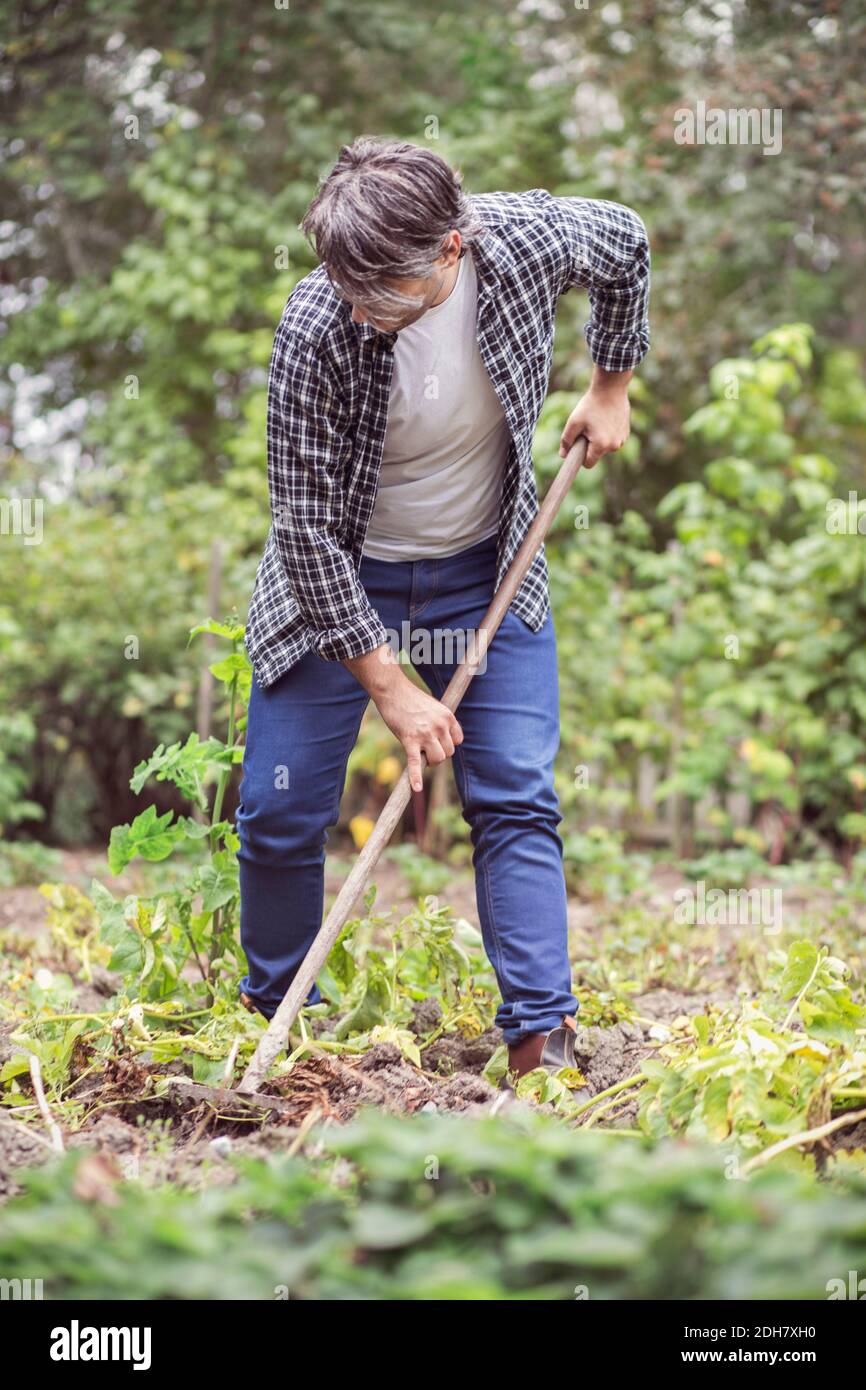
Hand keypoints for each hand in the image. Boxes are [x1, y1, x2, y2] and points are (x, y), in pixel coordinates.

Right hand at [343, 644, 463, 792]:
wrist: (393, 690)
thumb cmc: (411, 699)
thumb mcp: (433, 707)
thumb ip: (440, 723)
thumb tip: (440, 741)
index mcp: (448, 716)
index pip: (457, 741)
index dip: (447, 744)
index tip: (437, 742)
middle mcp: (440, 726)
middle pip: (448, 753)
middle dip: (438, 754)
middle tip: (425, 748)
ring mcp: (425, 734)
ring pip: (437, 759)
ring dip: (430, 761)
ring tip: (420, 755)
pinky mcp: (409, 740)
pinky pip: (415, 763)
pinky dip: (415, 777)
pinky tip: (416, 788)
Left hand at [560, 367, 632, 469]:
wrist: (611, 389)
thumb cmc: (591, 405)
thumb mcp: (574, 422)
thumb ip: (566, 440)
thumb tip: (563, 455)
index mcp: (601, 445)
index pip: (588, 464)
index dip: (580, 456)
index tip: (577, 446)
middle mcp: (615, 446)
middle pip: (597, 455)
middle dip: (590, 446)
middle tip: (587, 428)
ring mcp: (622, 439)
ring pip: (605, 447)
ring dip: (599, 439)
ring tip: (597, 422)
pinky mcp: (626, 433)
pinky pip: (613, 440)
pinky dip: (608, 433)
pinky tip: (606, 419)